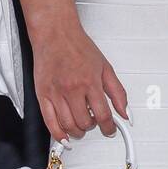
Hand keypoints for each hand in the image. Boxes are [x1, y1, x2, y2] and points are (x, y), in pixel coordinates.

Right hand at [32, 20, 127, 141]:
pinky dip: (58, 134)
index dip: (109, 128)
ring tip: (81, 126)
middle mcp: (72, 89)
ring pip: (68, 126)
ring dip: (78, 132)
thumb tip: (125, 112)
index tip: (110, 130)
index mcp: (90, 82)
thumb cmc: (78, 46)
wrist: (55, 33)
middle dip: (92, 127)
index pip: (103, 115)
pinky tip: (64, 135)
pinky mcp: (42, 94)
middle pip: (85, 123)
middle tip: (94, 123)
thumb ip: (117, 92)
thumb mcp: (105, 67)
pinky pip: (49, 122)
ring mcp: (56, 93)